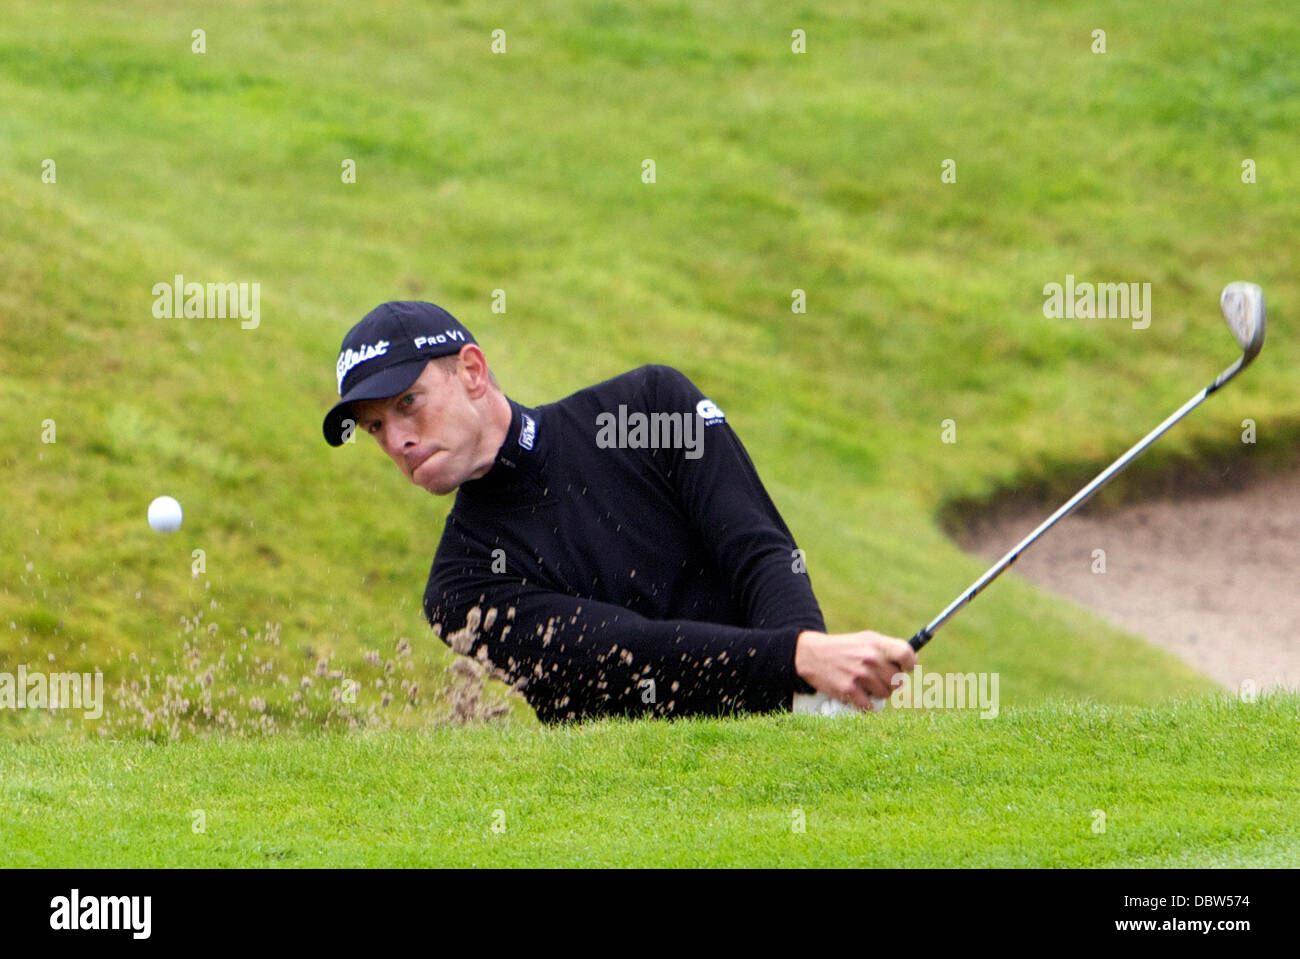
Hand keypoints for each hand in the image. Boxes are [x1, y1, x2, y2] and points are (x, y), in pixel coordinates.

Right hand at [794, 629, 916, 711]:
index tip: (906, 668)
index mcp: (876, 643)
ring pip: (885, 694)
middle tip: (877, 678)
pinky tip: (858, 695)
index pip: (906, 654)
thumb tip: (913, 660)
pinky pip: (870, 706)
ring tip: (864, 684)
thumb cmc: (844, 648)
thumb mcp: (865, 639)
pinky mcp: (849, 690)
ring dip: (877, 693)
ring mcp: (859, 675)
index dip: (910, 664)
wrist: (811, 655)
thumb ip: (888, 649)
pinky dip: (866, 704)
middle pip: (898, 681)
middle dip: (890, 682)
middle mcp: (870, 658)